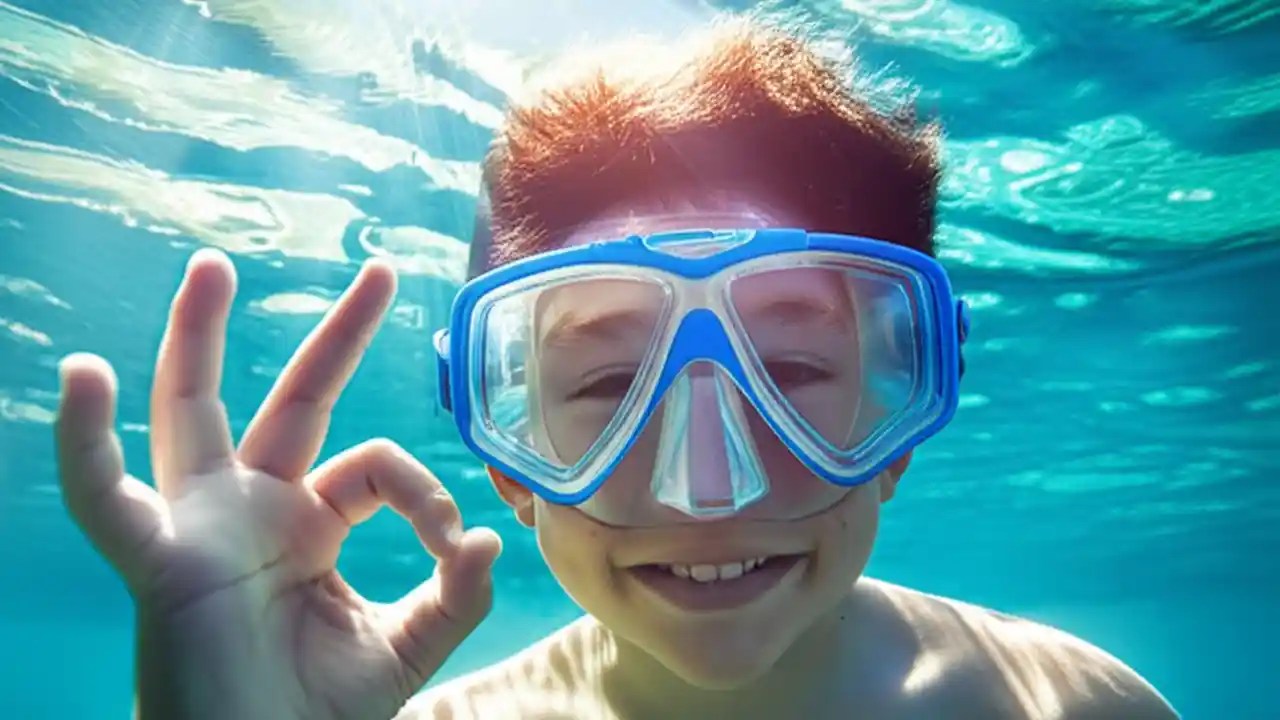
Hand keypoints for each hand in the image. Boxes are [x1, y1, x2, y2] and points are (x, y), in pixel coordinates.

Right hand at [55, 249, 500, 719]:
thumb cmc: (319, 714)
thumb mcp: (406, 649)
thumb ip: (454, 597)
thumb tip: (492, 538)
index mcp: (313, 524)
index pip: (374, 467)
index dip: (423, 493)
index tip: (457, 545)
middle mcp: (257, 509)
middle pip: (296, 398)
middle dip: (338, 337)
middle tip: (382, 271)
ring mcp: (205, 526)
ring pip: (194, 412)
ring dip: (197, 339)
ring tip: (212, 268)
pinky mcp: (162, 561)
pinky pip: (105, 499)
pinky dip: (85, 444)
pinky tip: (84, 377)